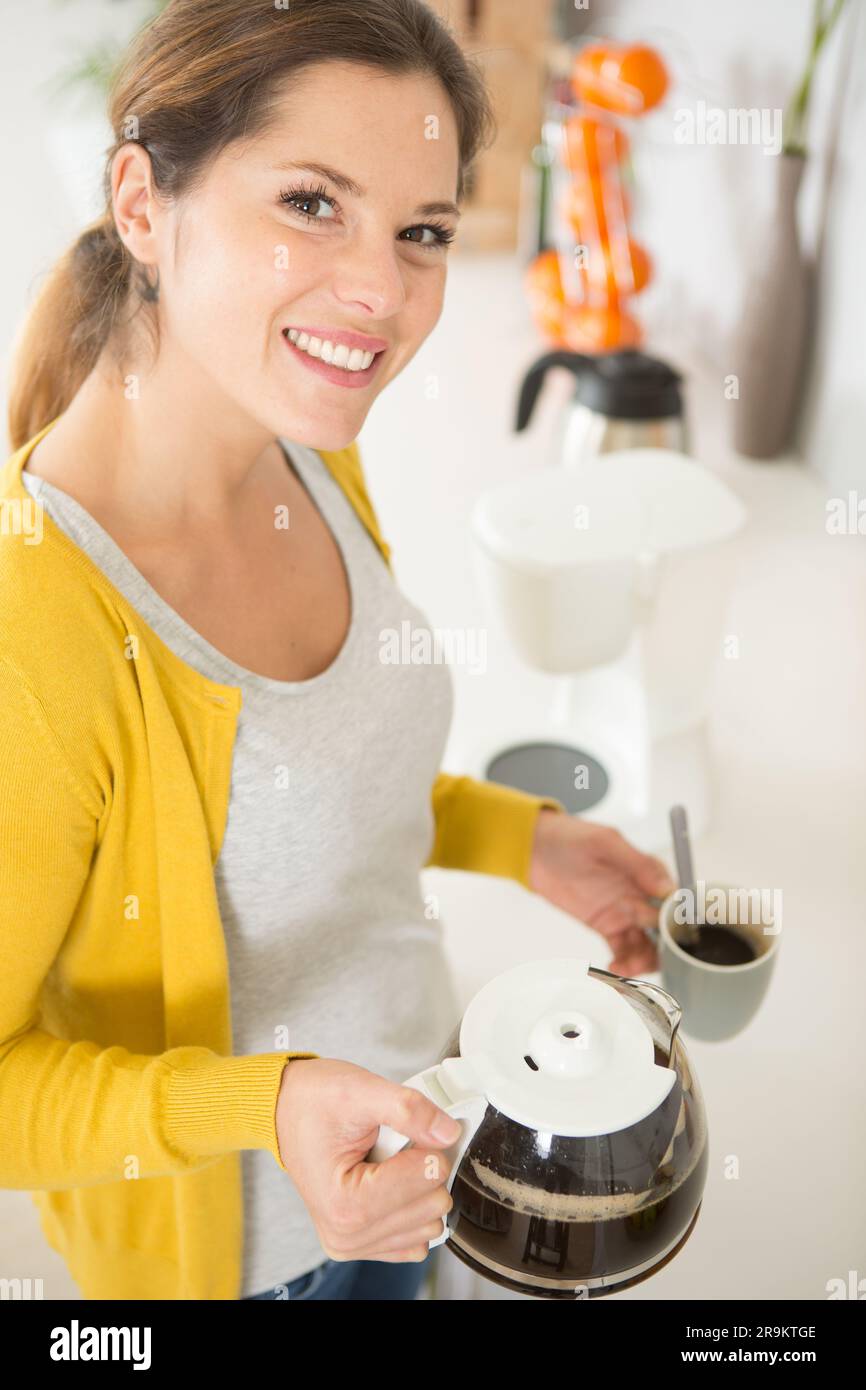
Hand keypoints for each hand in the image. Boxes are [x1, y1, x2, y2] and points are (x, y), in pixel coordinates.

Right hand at [275, 1057, 459, 1262]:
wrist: (286, 1109)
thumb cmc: (315, 1101)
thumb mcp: (361, 1091)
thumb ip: (409, 1109)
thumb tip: (450, 1133)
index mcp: (345, 1204)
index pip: (427, 1180)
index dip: (427, 1144)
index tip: (405, 1128)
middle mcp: (347, 1235)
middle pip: (433, 1206)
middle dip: (424, 1166)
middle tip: (395, 1143)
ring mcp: (354, 1244)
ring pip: (429, 1224)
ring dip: (419, 1187)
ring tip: (388, 1161)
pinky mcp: (363, 1244)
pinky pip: (416, 1238)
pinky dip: (413, 1207)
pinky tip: (392, 1181)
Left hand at [528, 810, 675, 976]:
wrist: (536, 850)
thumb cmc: (571, 838)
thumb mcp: (606, 843)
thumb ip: (638, 864)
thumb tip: (668, 889)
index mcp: (648, 873)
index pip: (674, 901)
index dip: (679, 922)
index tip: (676, 939)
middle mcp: (641, 896)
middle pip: (664, 929)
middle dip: (664, 949)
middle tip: (648, 958)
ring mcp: (624, 913)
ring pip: (646, 944)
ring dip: (644, 960)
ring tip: (629, 967)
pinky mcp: (605, 926)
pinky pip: (622, 949)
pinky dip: (624, 962)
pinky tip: (616, 968)